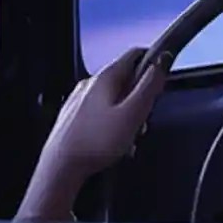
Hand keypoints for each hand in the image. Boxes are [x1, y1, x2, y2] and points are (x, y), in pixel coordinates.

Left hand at [15, 47, 167, 222]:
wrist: (60, 168)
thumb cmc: (95, 143)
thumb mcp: (133, 114)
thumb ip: (149, 86)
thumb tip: (162, 61)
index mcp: (105, 78)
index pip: (135, 55)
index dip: (153, 62)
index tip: (162, 78)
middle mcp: (89, 84)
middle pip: (124, 79)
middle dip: (140, 97)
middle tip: (144, 119)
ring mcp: (78, 100)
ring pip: (112, 97)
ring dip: (126, 113)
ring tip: (128, 137)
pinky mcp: (72, 117)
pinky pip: (100, 112)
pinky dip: (111, 123)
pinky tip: (112, 142)